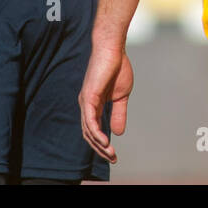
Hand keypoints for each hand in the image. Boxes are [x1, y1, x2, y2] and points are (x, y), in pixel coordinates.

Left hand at [79, 46, 133, 163]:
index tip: (114, 155)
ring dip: (99, 144)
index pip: (94, 130)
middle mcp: (86, 105)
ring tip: (111, 153)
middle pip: (89, 134)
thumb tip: (119, 132)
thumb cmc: (117, 68)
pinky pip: (89, 120)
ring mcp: (86, 101)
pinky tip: (105, 142)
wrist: (113, 49)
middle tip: (113, 159)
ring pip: (88, 130)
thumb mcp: (121, 96)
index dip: (103, 144)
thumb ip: (118, 113)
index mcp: (93, 105)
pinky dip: (96, 133)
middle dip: (100, 149)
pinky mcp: (88, 97)